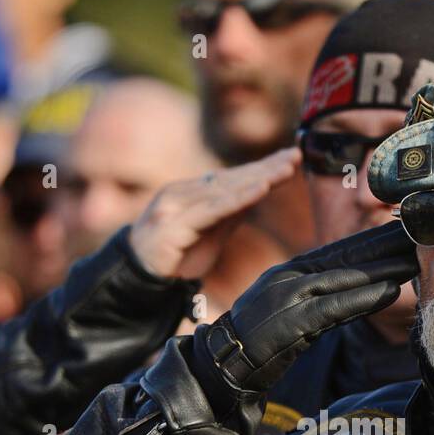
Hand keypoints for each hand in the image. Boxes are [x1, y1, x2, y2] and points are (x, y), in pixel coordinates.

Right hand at [128, 147, 299, 280]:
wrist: (137, 278)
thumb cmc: (176, 258)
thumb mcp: (211, 234)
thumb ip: (231, 213)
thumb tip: (259, 192)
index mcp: (192, 193)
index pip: (233, 177)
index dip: (261, 168)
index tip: (291, 159)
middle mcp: (183, 193)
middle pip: (232, 178)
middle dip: (266, 167)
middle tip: (295, 156)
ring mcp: (175, 206)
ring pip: (224, 190)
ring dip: (257, 179)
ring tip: (285, 170)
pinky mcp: (172, 225)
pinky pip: (211, 210)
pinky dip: (237, 199)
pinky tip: (260, 190)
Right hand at [195, 221, 418, 395]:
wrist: (223, 366)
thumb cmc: (258, 344)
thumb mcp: (288, 310)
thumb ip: (316, 296)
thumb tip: (353, 288)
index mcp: (291, 271)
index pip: (340, 249)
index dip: (375, 239)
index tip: (406, 228)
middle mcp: (290, 276)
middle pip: (347, 255)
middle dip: (386, 245)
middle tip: (422, 233)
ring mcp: (288, 298)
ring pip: (345, 277)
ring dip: (385, 267)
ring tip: (417, 258)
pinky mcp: (291, 323)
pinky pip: (334, 307)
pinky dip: (364, 298)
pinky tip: (391, 290)